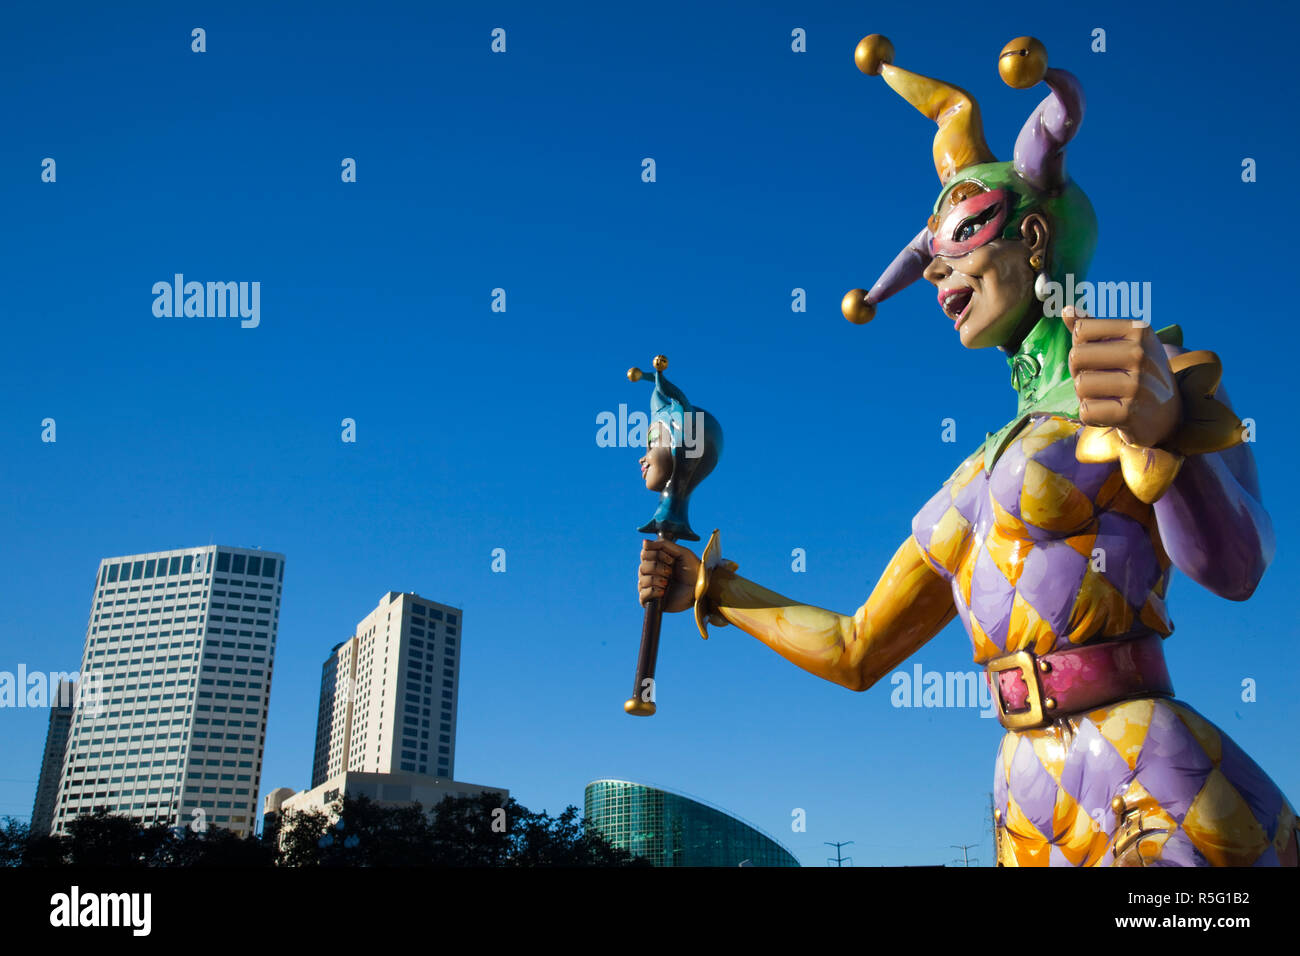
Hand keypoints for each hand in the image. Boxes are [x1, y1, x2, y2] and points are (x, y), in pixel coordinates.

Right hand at [638, 539, 700, 612]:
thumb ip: (663, 545)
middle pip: (642, 567)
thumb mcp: (681, 552)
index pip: (644, 554)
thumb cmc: (694, 570)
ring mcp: (652, 587)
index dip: (656, 555)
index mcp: (658, 560)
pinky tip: (663, 592)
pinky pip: (642, 595)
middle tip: (671, 572)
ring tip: (668, 583)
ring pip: (642, 580)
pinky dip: (652, 591)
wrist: (702, 588)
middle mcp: (652, 573)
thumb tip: (644, 542)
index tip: (671, 559)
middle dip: (658, 568)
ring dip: (656, 580)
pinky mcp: (653, 601)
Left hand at [1065, 305, 1180, 448]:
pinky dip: (1092, 416)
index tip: (1099, 358)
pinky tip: (1110, 413)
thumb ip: (1092, 328)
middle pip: (1076, 356)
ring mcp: (1137, 384)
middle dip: (1079, 372)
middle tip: (1101, 381)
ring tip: (1108, 397)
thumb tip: (1066, 310)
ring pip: (1080, 385)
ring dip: (1085, 396)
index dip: (1081, 346)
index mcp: (1139, 330)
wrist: (1168, 414)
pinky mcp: (1130, 412)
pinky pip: (1086, 411)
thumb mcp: (1124, 345)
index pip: (1081, 330)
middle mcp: (1140, 354)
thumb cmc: (1138, 374)